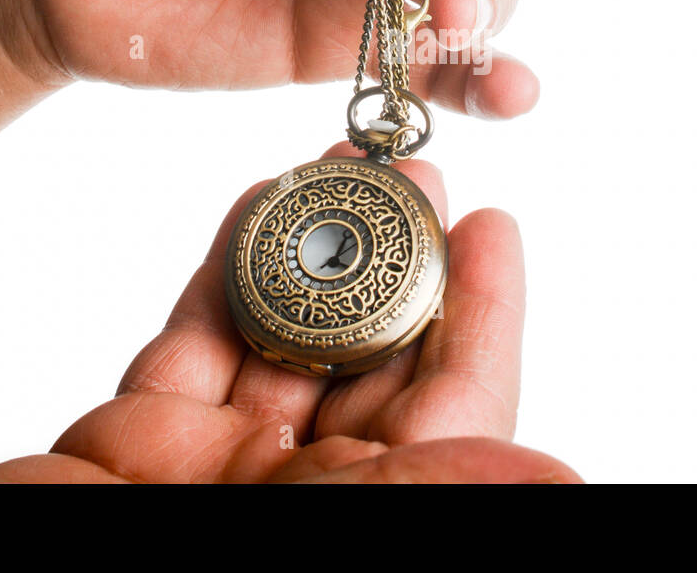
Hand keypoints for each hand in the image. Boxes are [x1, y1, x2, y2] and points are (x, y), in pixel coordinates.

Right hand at [0, 146, 578, 482]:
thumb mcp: (338, 532)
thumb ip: (441, 493)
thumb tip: (558, 475)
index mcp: (375, 513)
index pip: (457, 408)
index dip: (485, 315)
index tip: (497, 226)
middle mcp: (307, 493)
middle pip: (374, 356)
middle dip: (399, 256)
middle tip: (415, 171)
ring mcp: (221, 468)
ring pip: (285, 334)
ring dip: (312, 248)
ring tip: (338, 163)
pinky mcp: (138, 442)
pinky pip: (196, 340)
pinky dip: (225, 269)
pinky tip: (255, 206)